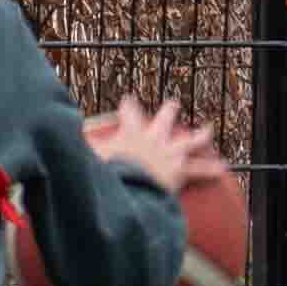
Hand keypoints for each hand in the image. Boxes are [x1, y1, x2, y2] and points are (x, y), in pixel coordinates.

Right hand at [89, 97, 231, 192]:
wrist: (127, 186)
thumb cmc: (106, 172)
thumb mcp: (88, 156)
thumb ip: (79, 148)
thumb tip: (62, 141)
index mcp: (131, 132)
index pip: (129, 112)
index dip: (129, 105)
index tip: (129, 99)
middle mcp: (154, 138)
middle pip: (164, 118)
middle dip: (169, 111)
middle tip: (173, 104)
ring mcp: (170, 152)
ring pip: (190, 140)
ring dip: (201, 135)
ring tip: (208, 129)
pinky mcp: (180, 169)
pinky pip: (200, 169)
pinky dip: (212, 169)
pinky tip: (224, 167)